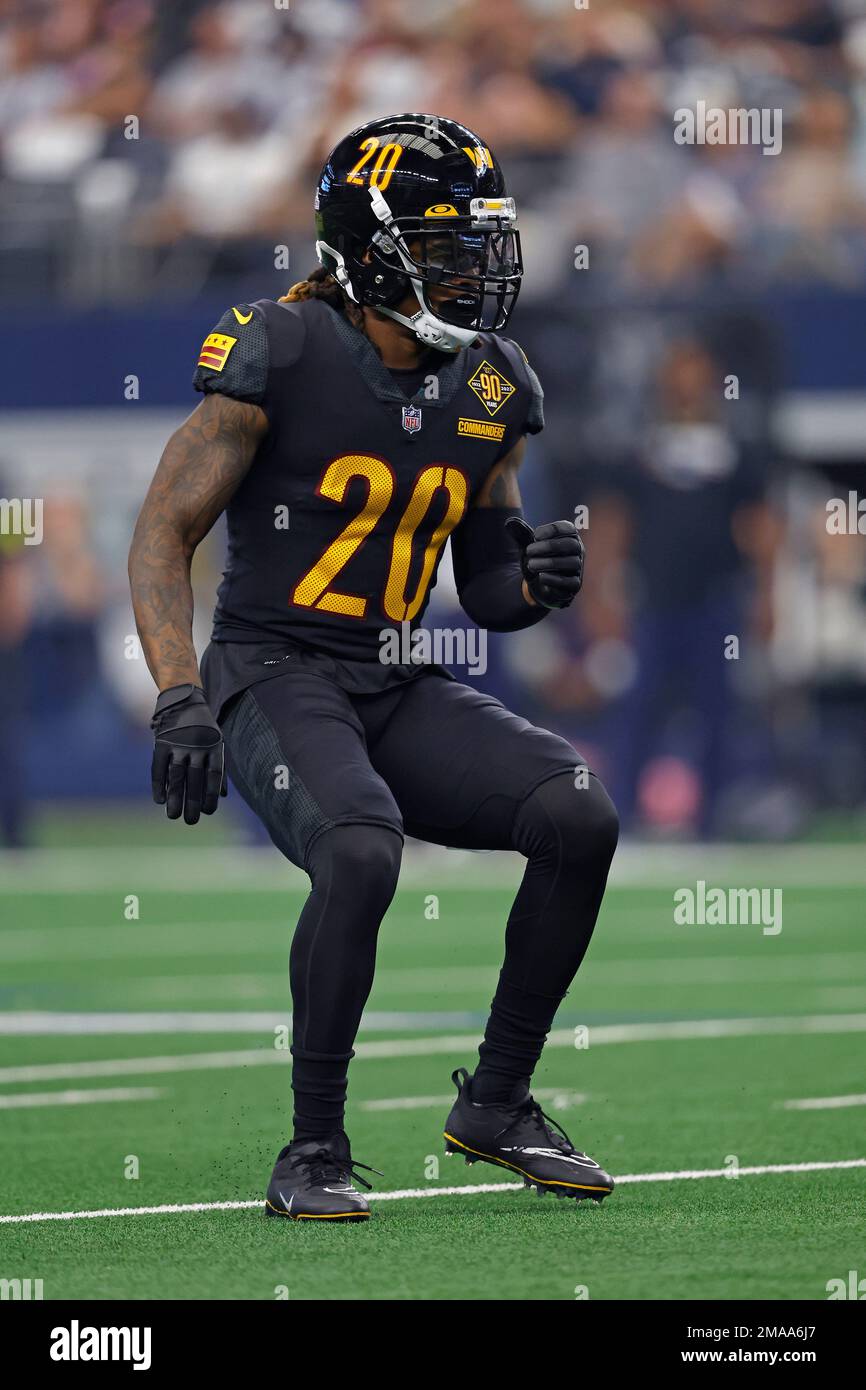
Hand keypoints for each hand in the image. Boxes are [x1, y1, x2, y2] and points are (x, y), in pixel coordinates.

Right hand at [150, 684, 225, 823]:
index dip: (211, 795)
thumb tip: (222, 796)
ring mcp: (178, 744)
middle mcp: (196, 746)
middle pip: (195, 779)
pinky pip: (159, 767)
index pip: (214, 775)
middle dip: (192, 802)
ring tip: (173, 816)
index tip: (208, 812)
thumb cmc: (204, 729)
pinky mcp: (161, 743)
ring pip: (176, 776)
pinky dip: (158, 784)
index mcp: (214, 746)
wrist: (183, 701)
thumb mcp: (217, 742)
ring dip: (174, 797)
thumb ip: (220, 767)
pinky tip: (159, 800)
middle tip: (190, 821)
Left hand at [505, 517, 584, 609]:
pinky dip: (554, 579)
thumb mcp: (528, 544)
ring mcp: (578, 568)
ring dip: (548, 563)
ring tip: (530, 564)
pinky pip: (569, 581)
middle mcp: (578, 551)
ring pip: (570, 563)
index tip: (535, 535)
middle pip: (570, 544)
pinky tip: (540, 577)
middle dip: (549, 546)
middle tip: (529, 550)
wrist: (539, 583)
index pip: (567, 528)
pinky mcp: (574, 585)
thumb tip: (509, 522)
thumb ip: (521, 533)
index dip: (551, 529)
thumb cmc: (538, 558)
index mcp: (569, 536)